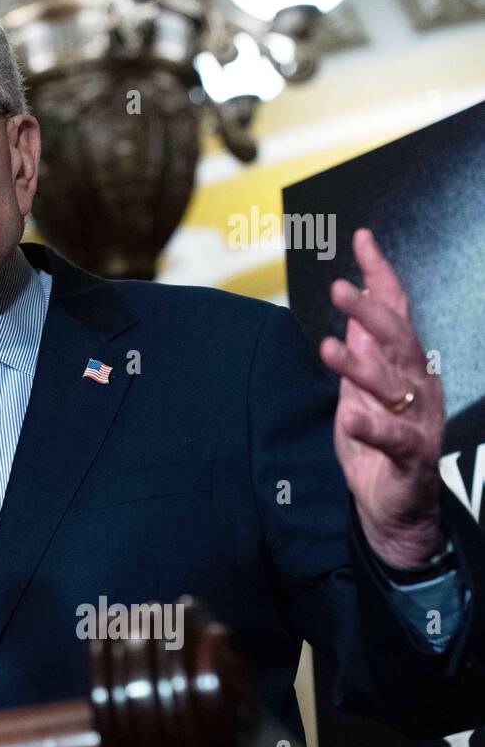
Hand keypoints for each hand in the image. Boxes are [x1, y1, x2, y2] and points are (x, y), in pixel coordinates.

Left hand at [319, 229, 445, 567]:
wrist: (395, 508)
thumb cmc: (377, 445)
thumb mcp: (361, 391)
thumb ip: (362, 351)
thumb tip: (354, 307)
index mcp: (406, 366)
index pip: (397, 311)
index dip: (380, 276)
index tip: (362, 239)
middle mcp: (418, 386)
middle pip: (397, 340)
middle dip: (371, 311)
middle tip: (341, 287)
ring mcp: (418, 421)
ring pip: (391, 385)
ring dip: (360, 364)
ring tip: (329, 347)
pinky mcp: (409, 456)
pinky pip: (390, 438)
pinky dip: (370, 427)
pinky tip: (350, 418)